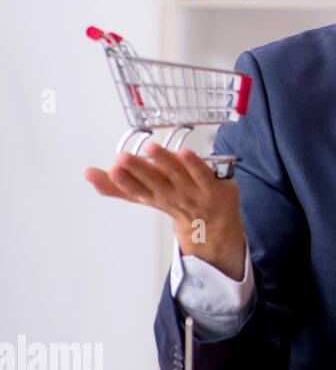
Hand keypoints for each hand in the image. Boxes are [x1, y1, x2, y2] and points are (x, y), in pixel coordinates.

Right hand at [84, 142, 245, 279]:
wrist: (213, 222)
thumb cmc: (176, 201)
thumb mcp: (144, 195)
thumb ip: (116, 186)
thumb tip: (87, 174)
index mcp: (152, 196)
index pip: (135, 189)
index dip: (122, 181)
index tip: (111, 169)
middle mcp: (171, 195)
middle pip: (152, 182)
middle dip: (136, 170)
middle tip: (121, 158)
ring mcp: (193, 192)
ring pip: (176, 175)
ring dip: (163, 161)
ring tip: (150, 147)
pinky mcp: (213, 186)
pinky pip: (202, 174)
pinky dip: (194, 164)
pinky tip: (185, 152)